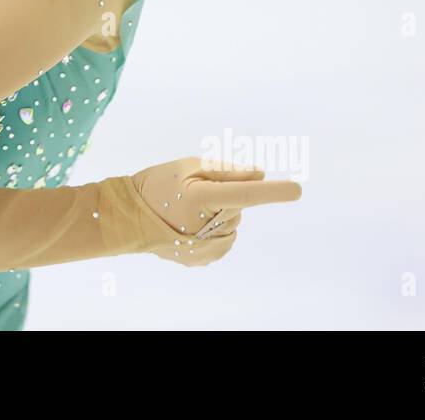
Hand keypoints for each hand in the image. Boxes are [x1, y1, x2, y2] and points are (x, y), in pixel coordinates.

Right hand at [132, 157, 301, 266]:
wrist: (127, 219)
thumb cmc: (155, 185)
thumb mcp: (186, 166)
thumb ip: (225, 171)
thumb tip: (259, 174)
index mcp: (203, 197)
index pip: (246, 193)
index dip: (273, 192)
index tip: (296, 189)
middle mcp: (209, 226)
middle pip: (238, 206)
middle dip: (226, 196)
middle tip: (194, 191)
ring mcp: (206, 247)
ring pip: (232, 223)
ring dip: (219, 214)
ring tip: (188, 210)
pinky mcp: (202, 258)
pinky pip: (224, 240)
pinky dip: (214, 231)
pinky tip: (190, 226)